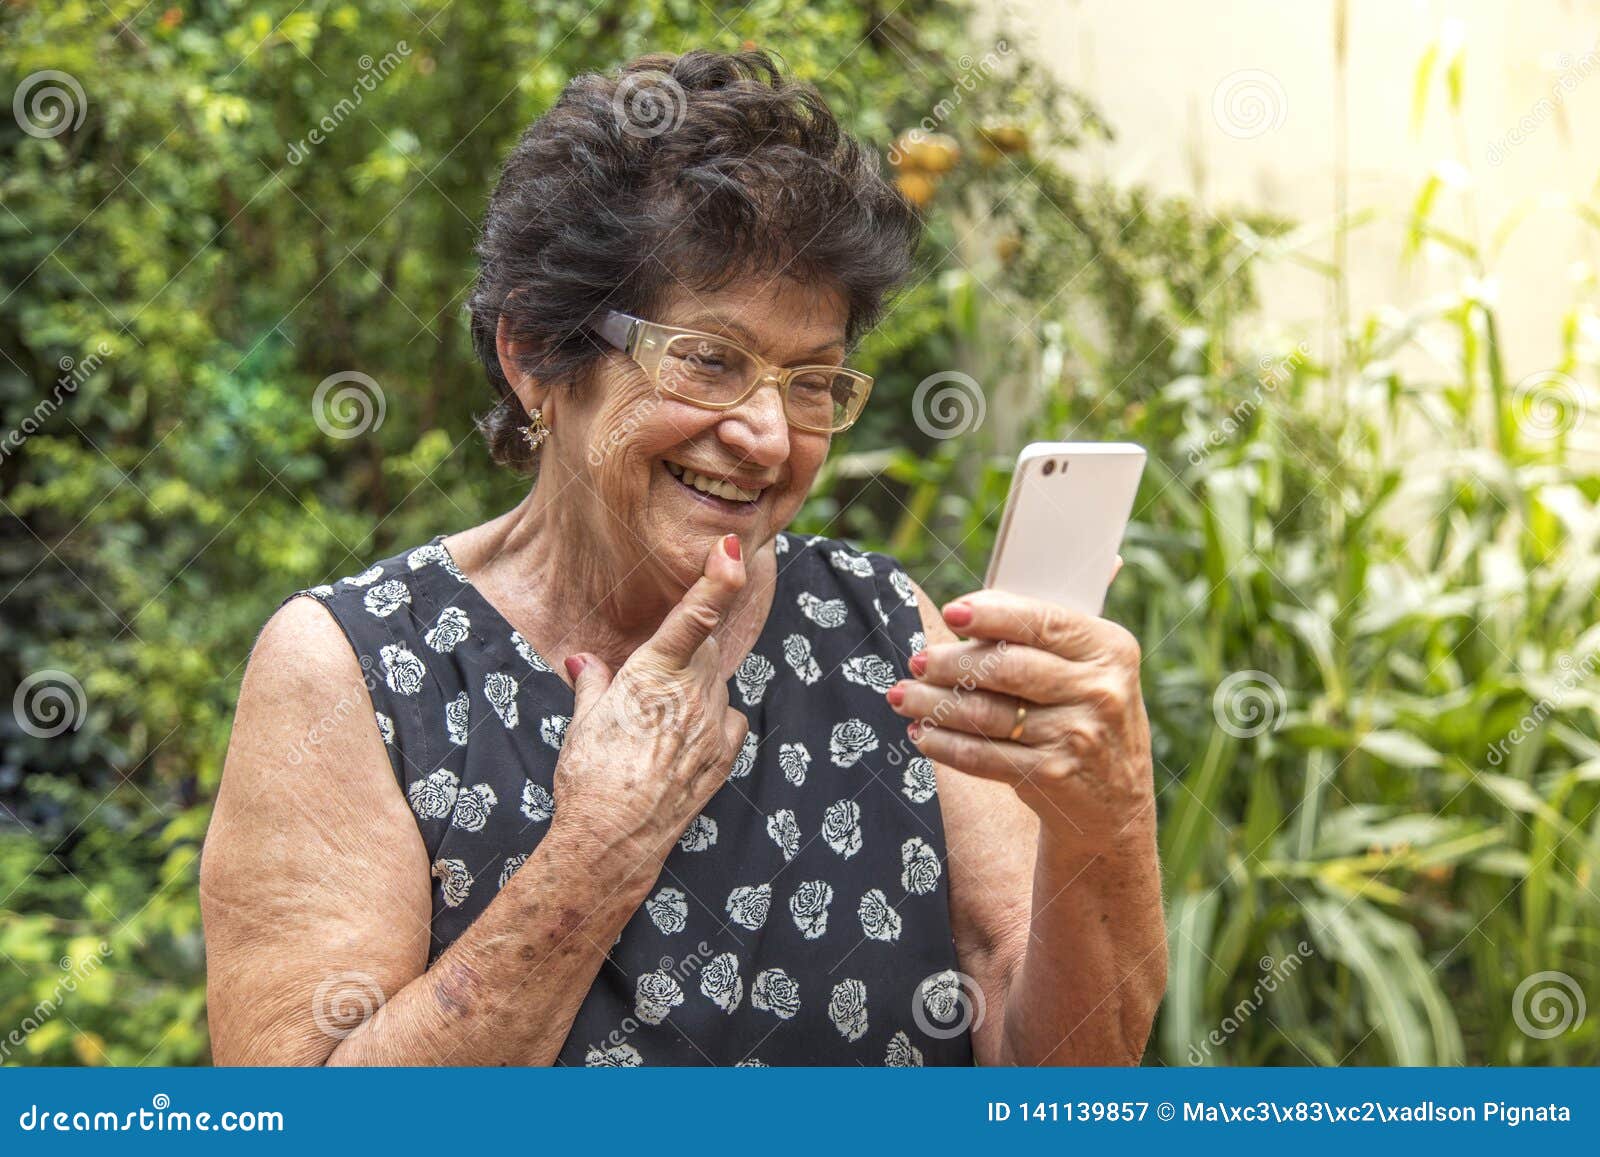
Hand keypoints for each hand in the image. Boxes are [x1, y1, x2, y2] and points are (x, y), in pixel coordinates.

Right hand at [547, 534, 750, 892]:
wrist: (614, 839)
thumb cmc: (590, 776)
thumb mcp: (583, 722)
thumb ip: (592, 682)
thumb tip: (582, 661)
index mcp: (654, 673)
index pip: (695, 615)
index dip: (718, 579)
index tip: (732, 551)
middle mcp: (693, 693)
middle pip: (703, 650)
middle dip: (684, 652)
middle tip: (652, 677)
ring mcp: (713, 725)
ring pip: (715, 685)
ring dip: (694, 689)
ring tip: (656, 723)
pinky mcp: (724, 755)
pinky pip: (728, 720)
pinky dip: (712, 719)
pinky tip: (685, 738)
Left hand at [886, 559, 1152, 848]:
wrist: (1114, 804)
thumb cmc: (1086, 716)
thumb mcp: (1092, 668)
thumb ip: (1055, 624)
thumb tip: (1021, 559)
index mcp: (1110, 648)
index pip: (1042, 621)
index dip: (992, 615)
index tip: (952, 613)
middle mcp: (1100, 691)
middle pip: (1007, 667)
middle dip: (951, 663)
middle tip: (916, 659)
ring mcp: (1077, 736)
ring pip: (987, 713)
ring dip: (933, 704)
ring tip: (902, 696)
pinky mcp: (1052, 776)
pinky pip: (983, 755)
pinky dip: (944, 744)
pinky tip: (921, 734)